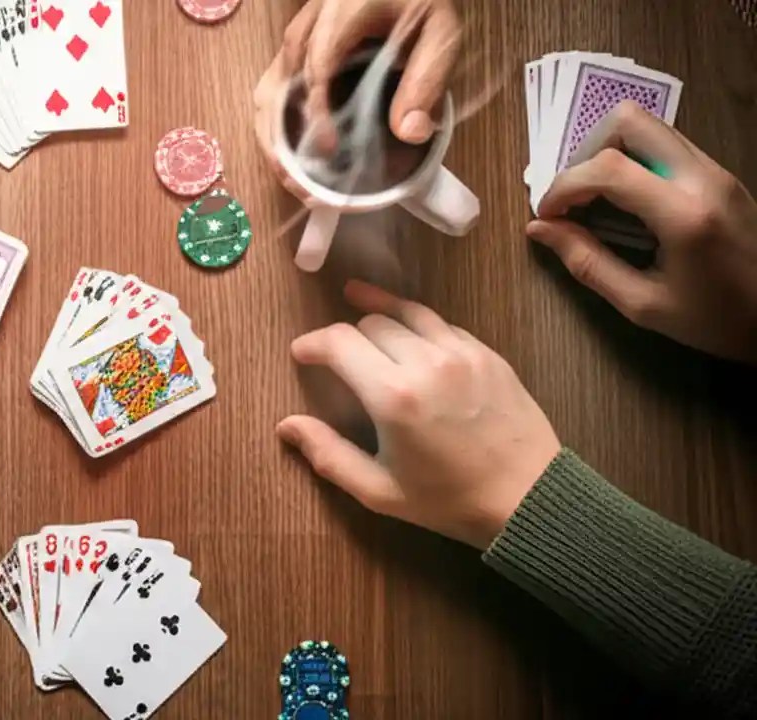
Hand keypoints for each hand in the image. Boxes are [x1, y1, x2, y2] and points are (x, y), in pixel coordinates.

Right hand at [253, 0, 461, 199]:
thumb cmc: (418, 0)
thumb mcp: (439, 31)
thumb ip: (428, 76)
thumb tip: (411, 134)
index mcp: (341, 13)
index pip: (316, 65)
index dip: (315, 111)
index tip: (326, 151)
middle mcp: (306, 25)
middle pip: (276, 85)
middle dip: (281, 140)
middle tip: (299, 185)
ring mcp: (295, 39)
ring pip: (266, 92)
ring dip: (272, 140)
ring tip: (291, 181)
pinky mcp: (293, 52)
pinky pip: (273, 91)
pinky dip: (275, 129)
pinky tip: (291, 159)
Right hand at [277, 281, 560, 549]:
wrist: (529, 499)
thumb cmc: (448, 501)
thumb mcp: (379, 490)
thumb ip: (328, 454)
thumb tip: (286, 426)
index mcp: (393, 396)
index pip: (339, 342)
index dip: (313, 343)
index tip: (301, 353)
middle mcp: (426, 362)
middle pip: (372, 322)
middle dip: (345, 334)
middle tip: (333, 352)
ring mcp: (461, 352)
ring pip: (408, 313)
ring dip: (380, 312)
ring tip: (359, 302)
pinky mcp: (487, 353)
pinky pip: (442, 325)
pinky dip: (417, 324)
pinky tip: (409, 333)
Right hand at [529, 101, 756, 363]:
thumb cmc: (713, 320)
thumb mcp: (641, 304)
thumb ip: (587, 262)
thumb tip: (539, 229)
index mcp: (684, 213)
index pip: (608, 167)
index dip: (563, 185)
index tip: (547, 216)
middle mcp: (703, 176)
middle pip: (629, 120)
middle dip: (586, 153)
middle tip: (576, 196)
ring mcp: (716, 170)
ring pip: (649, 127)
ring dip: (610, 154)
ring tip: (597, 200)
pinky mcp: (720, 173)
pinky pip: (665, 146)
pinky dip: (633, 162)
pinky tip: (627, 204)